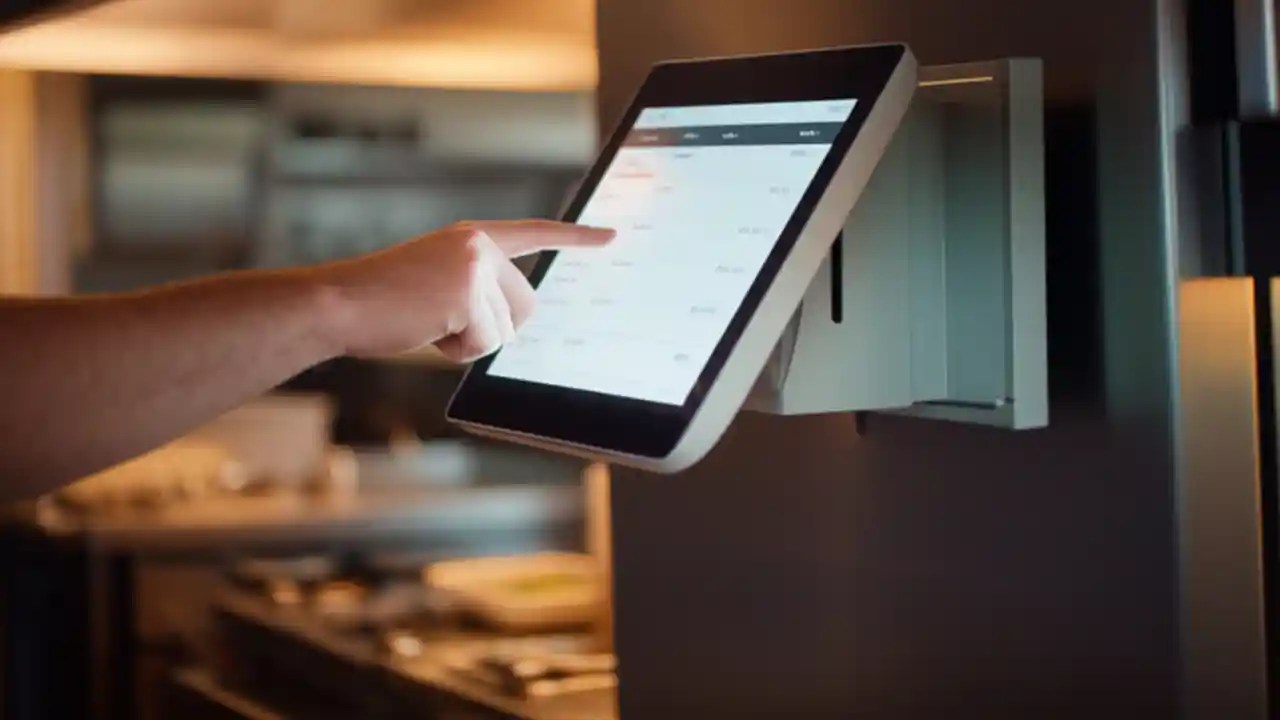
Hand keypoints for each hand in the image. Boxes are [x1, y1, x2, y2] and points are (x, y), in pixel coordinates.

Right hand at [315, 220, 614, 361]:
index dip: (576, 237)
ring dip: (469, 341)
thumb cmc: (380, 303)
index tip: (612, 236)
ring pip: (506, 329)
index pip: (534, 233)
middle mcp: (479, 245)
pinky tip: (424, 330)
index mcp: (472, 238)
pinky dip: (455, 350)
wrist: (339, 302)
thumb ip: (475, 288)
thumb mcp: (435, 284)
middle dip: (493, 326)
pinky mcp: (467, 294)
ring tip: (426, 321)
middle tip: (443, 320)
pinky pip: (485, 343)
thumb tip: (511, 318)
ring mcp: (474, 267)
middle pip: (526, 306)